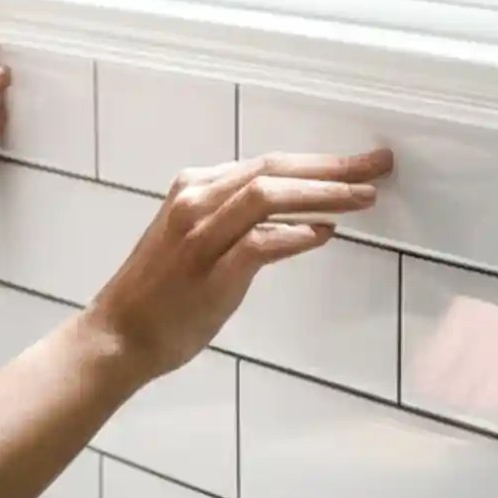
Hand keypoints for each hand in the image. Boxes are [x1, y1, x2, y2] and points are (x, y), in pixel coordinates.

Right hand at [85, 149, 394, 377]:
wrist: (118, 335)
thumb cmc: (161, 292)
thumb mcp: (199, 240)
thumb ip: (241, 222)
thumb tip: (304, 218)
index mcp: (196, 186)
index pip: (268, 163)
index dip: (319, 161)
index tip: (359, 162)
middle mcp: (196, 199)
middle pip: (274, 169)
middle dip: (332, 166)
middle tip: (378, 164)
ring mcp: (199, 234)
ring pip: (268, 195)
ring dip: (323, 193)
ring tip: (364, 197)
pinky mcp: (208, 271)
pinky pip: (259, 243)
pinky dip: (295, 235)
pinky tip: (325, 235)